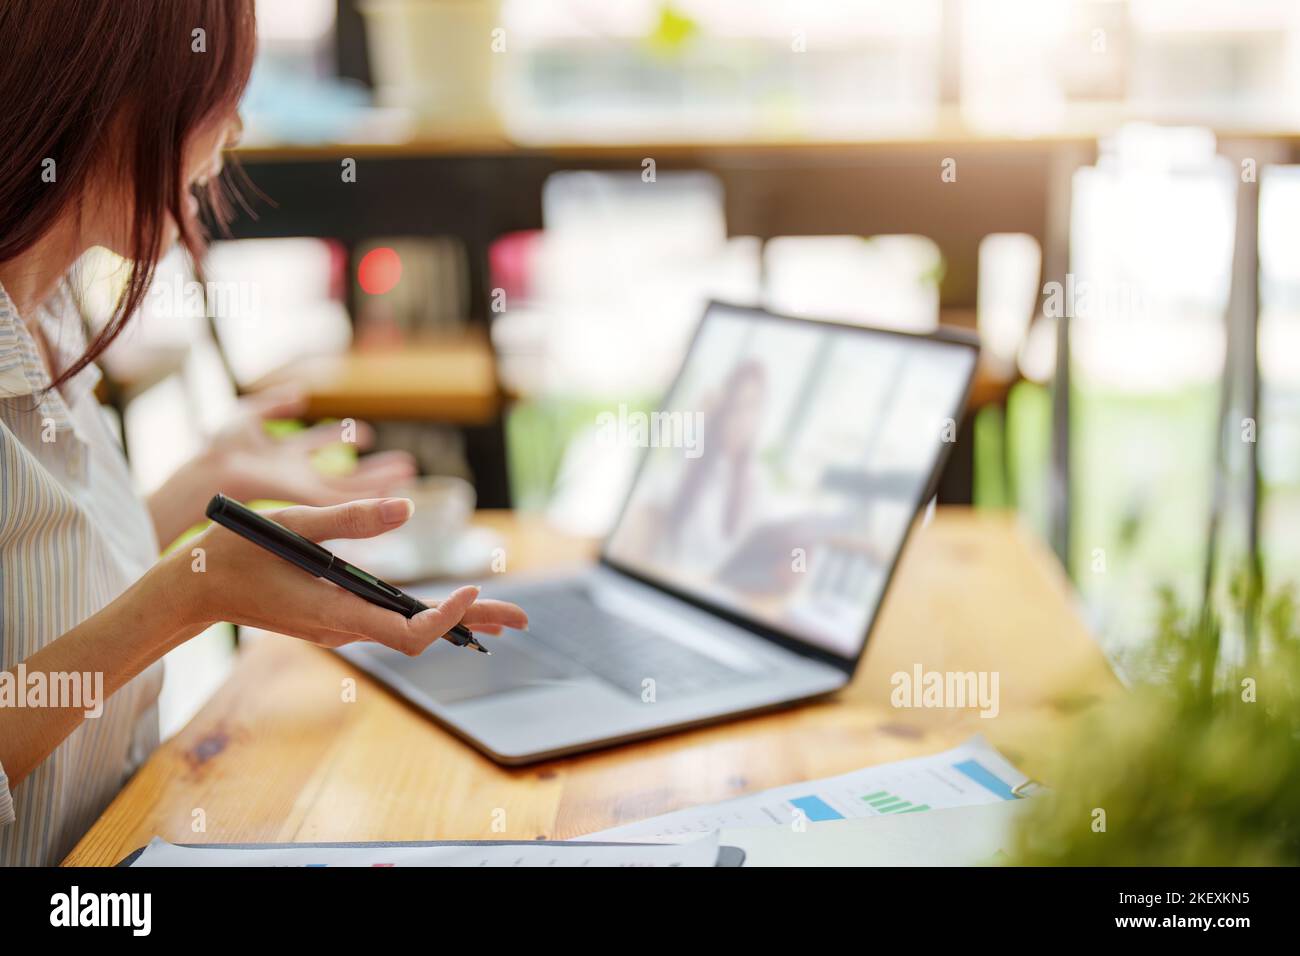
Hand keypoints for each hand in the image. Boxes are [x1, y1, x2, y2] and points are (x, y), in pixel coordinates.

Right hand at [171, 498, 527, 653]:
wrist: (190, 590)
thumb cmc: (234, 553)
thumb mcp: (290, 524)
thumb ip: (348, 519)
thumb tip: (407, 509)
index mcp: (337, 613)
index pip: (410, 632)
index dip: (448, 615)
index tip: (475, 587)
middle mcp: (344, 629)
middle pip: (422, 634)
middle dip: (473, 623)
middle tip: (523, 618)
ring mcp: (339, 628)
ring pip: (407, 630)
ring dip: (454, 620)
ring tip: (501, 615)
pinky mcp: (332, 620)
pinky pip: (389, 623)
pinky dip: (424, 615)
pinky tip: (447, 608)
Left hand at [209, 386, 416, 505]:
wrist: (214, 475)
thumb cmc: (221, 451)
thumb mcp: (248, 417)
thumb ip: (274, 403)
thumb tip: (301, 394)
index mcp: (285, 457)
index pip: (322, 448)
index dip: (344, 440)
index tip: (368, 436)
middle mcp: (299, 476)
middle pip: (344, 474)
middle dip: (374, 469)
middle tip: (405, 464)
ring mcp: (305, 490)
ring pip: (352, 489)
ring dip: (381, 480)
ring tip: (408, 471)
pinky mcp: (311, 502)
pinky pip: (349, 501)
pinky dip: (370, 496)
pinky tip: (391, 490)